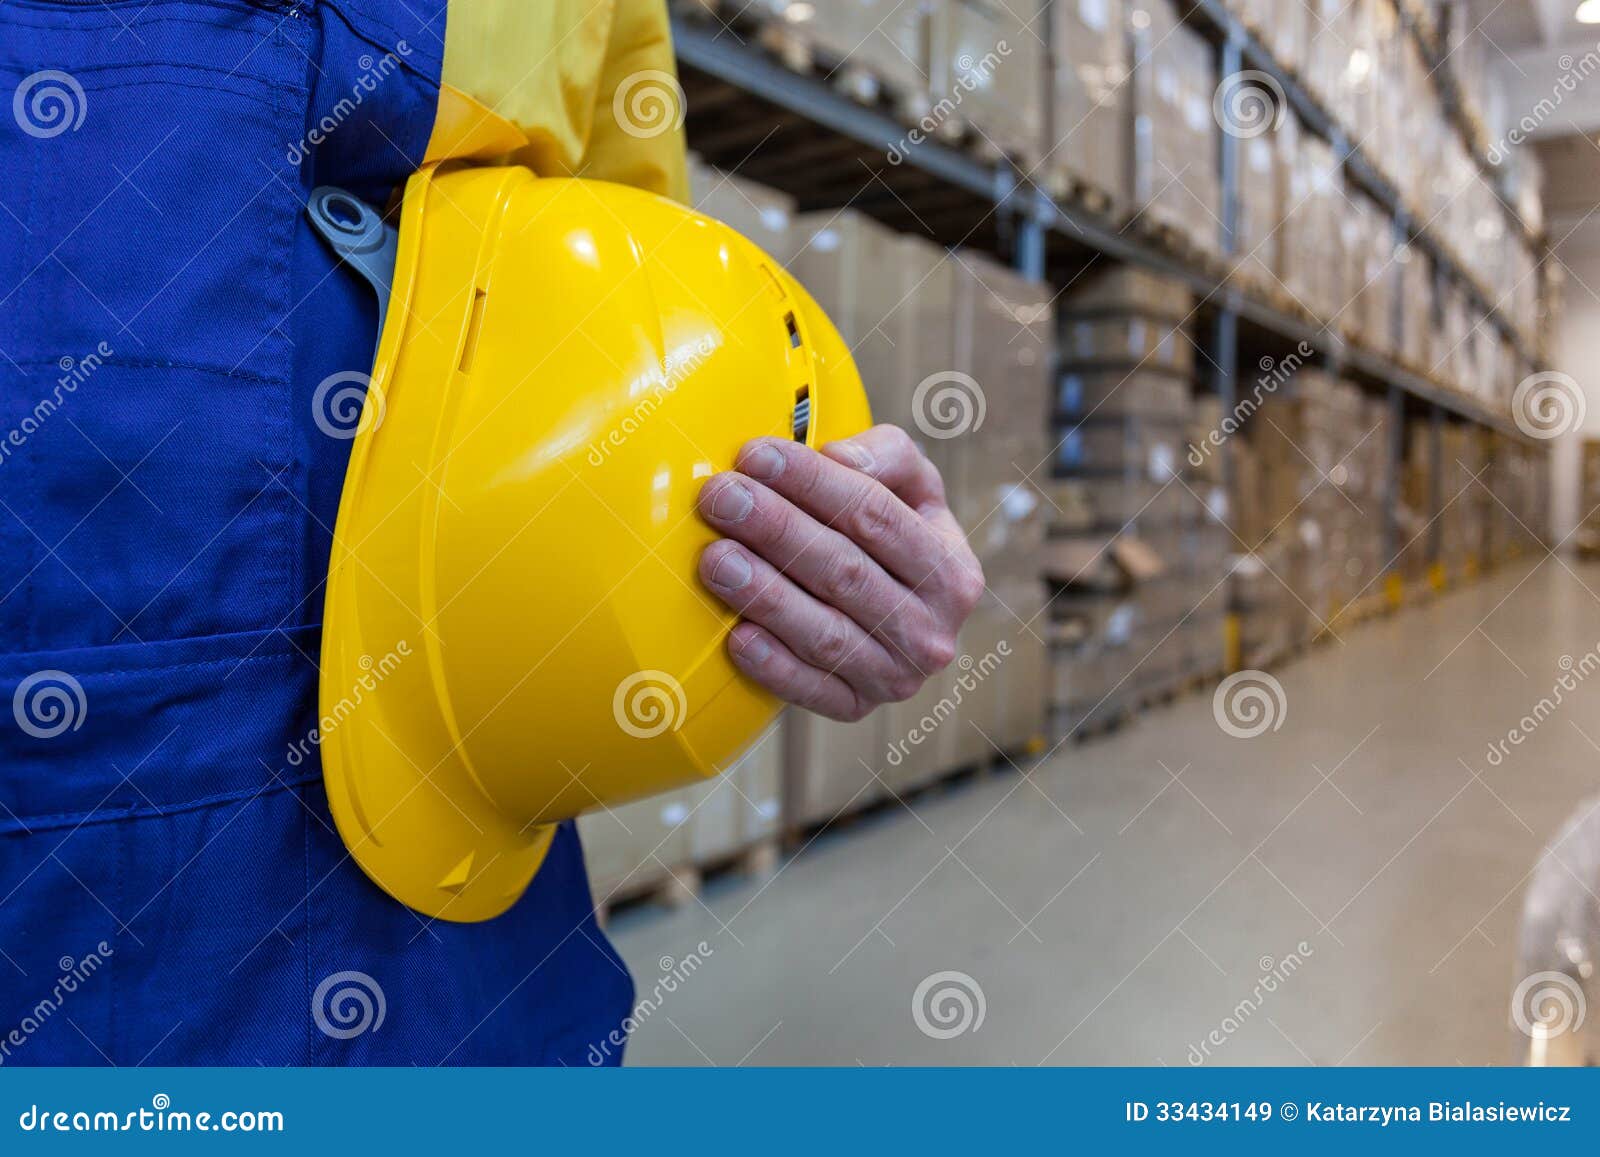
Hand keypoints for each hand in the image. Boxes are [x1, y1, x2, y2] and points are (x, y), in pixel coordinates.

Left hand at [696, 424, 985, 721]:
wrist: (896, 617)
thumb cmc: (894, 538)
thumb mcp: (912, 488)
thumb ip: (886, 456)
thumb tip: (840, 457)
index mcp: (950, 569)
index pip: (876, 516)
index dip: (813, 482)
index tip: (757, 456)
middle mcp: (931, 630)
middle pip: (844, 572)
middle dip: (776, 529)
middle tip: (722, 498)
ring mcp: (895, 677)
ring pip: (825, 632)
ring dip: (765, 594)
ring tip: (715, 557)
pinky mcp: (856, 708)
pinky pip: (811, 690)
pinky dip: (773, 666)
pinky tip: (736, 636)